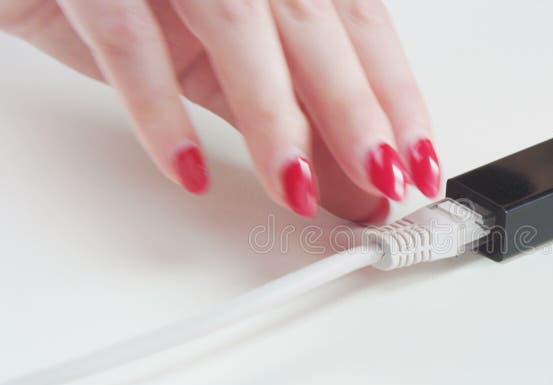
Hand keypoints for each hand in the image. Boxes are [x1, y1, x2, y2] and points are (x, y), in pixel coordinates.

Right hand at [0, 0, 440, 220]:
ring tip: (296, 190)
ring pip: (236, 26)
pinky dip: (158, 112)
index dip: (396, 93)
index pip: (359, 21)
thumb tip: (346, 182)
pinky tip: (190, 169)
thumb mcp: (223, 53)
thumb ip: (283, 111)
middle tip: (383, 180)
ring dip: (272, 117)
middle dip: (355, 108)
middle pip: (311, 23)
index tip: (418, 162)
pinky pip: (127, 41)